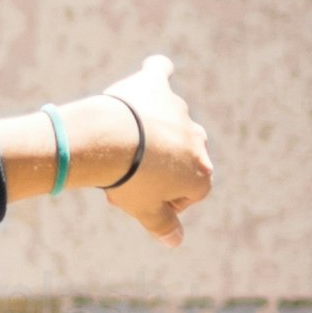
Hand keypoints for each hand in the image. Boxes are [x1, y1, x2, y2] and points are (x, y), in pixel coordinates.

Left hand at [71, 54, 213, 244]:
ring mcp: (177, 111)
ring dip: (147, 134)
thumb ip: (163, 225)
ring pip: (165, 124)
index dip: (165, 199)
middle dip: (156, 168)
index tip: (142, 199)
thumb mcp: (145, 210)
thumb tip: (175, 242)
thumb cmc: (129, 180)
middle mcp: (197, 139)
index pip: (190, 193)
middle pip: (178, 158)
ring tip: (118, 147)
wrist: (110, 141)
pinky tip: (155, 69)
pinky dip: (156, 74)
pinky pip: (158, 76)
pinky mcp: (154, 88)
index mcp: (201, 172)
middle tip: (125, 176)